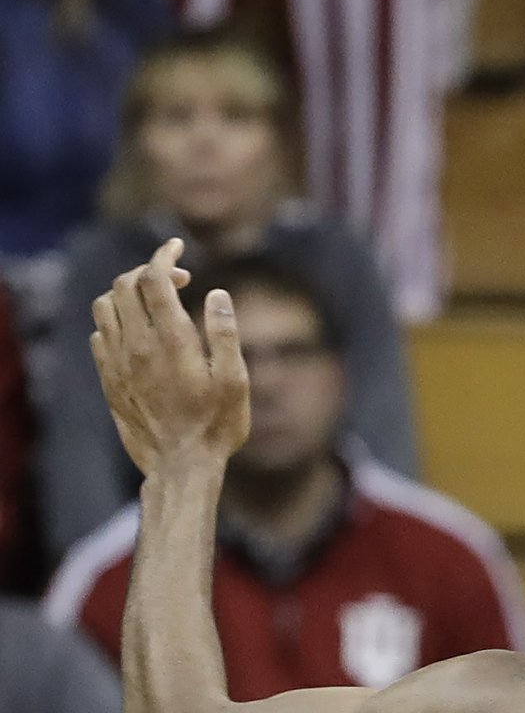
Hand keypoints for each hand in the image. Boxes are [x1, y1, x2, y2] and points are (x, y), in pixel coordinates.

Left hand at [89, 240, 247, 480]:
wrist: (179, 465)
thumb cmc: (217, 425)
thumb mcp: (236, 380)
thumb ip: (225, 333)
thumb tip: (216, 293)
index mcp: (172, 340)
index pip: (153, 279)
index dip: (164, 256)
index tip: (177, 246)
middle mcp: (138, 346)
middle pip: (126, 285)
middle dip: (149, 271)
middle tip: (178, 279)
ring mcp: (118, 363)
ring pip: (106, 306)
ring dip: (127, 293)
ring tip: (154, 301)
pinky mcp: (110, 380)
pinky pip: (99, 335)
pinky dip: (116, 321)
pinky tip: (138, 332)